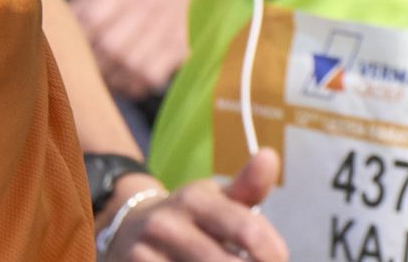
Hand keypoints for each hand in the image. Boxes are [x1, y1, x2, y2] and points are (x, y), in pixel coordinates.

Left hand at [72, 0, 192, 98]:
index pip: (92, 18)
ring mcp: (166, 28)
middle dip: (94, 64)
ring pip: (130, 65)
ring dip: (112, 79)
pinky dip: (134, 85)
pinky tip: (126, 83)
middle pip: (111, 46)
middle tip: (86, 73)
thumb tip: (52, 33)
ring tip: (104, 80)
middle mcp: (146, 4)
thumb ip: (82, 6)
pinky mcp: (180, 48)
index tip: (71, 52)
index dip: (78, 41)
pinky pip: (151, 76)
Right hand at [102, 155, 285, 261]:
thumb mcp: (215, 199)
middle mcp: (167, 226)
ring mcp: (145, 254)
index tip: (277, 259)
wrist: (129, 229)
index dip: (272, 254)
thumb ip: (248, 187)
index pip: (248, 231)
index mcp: (194, 200)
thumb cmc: (187, 218)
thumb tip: (270, 156)